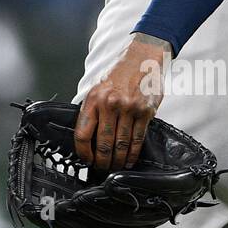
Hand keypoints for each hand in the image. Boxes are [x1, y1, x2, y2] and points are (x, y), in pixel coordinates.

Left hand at [74, 35, 171, 173]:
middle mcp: (110, 104)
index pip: (83, 133)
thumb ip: (92, 110)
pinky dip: (132, 154)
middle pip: (103, 143)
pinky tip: (129, 160)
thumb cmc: (118, 75)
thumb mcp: (97, 88)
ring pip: (121, 144)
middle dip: (102, 161)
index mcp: (93, 99)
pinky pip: (137, 140)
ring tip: (115, 167)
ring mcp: (129, 109)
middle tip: (101, 168)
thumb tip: (86, 137)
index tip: (86, 160)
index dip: (83, 152)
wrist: (142, 59)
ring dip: (117, 161)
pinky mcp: (145, 112)